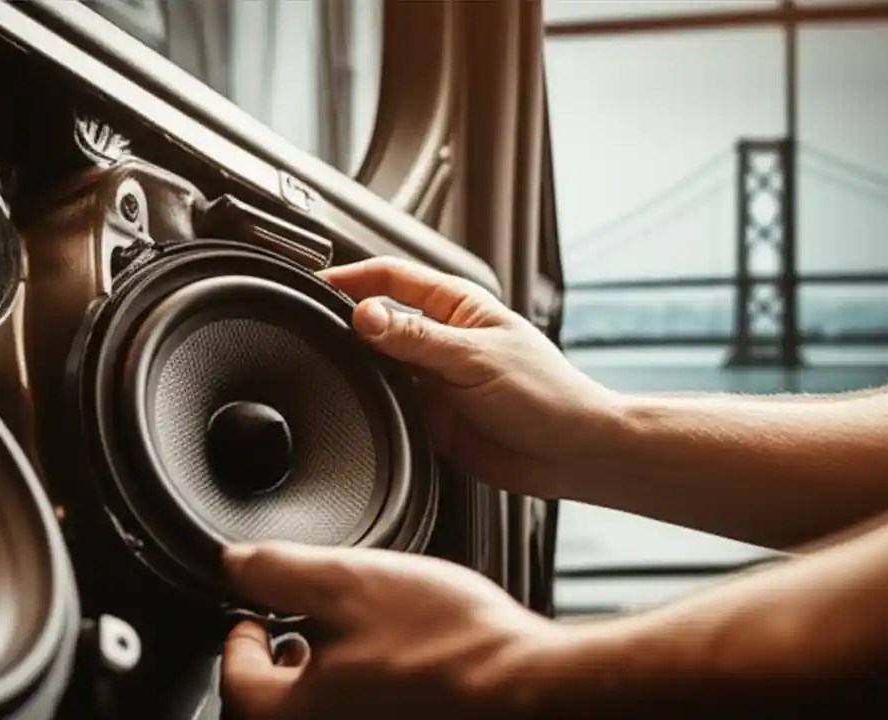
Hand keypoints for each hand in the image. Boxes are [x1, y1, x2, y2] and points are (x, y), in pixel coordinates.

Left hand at [219, 541, 568, 719]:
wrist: (536, 691)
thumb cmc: (452, 647)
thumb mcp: (352, 582)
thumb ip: (280, 571)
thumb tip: (235, 563)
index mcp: (292, 716)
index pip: (237, 682)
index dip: (240, 639)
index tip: (250, 619)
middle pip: (275, 712)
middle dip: (278, 668)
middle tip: (289, 636)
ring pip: (322, 718)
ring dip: (320, 685)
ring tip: (341, 649)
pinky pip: (363, 719)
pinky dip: (361, 700)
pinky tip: (390, 671)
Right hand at [319, 257, 619, 497]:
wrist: (572, 455)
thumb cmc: (548, 395)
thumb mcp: (474, 358)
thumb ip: (415, 338)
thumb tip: (364, 315)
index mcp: (457, 306)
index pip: (391, 276)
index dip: (351, 277)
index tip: (316, 286)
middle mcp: (440, 338)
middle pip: (377, 319)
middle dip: (346, 323)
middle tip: (315, 332)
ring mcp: (432, 378)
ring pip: (377, 365)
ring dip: (359, 367)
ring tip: (338, 371)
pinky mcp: (428, 416)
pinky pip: (386, 405)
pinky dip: (371, 405)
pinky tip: (362, 406)